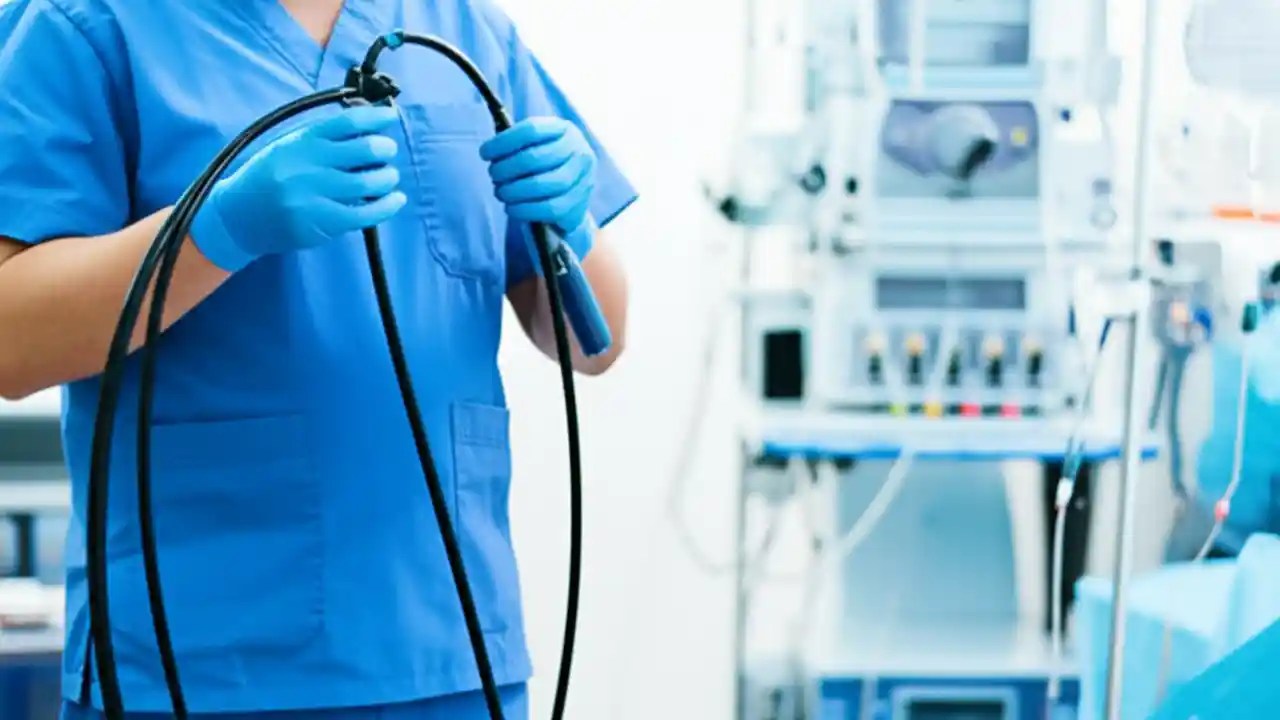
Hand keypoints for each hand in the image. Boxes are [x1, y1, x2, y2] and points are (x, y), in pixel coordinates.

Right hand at [192, 105, 407, 272]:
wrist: (237, 216)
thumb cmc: (270, 178)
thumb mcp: (289, 147)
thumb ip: (323, 138)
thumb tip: (369, 127)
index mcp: (300, 140)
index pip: (347, 122)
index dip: (375, 118)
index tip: (391, 117)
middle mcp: (307, 164)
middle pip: (364, 149)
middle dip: (385, 149)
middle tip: (387, 152)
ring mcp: (313, 194)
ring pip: (369, 182)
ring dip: (387, 177)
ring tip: (388, 177)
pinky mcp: (320, 223)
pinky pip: (365, 214)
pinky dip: (387, 206)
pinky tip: (395, 200)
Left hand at [480, 117, 596, 238]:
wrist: (573, 196)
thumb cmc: (547, 166)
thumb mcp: (537, 146)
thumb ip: (517, 144)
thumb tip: (489, 151)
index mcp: (564, 130)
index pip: (531, 130)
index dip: (503, 142)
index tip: (485, 153)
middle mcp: (578, 151)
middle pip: (534, 158)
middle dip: (506, 169)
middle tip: (493, 176)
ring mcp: (582, 178)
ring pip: (542, 184)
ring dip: (513, 190)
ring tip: (501, 192)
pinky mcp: (578, 204)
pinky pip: (548, 208)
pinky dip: (524, 209)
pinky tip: (511, 208)